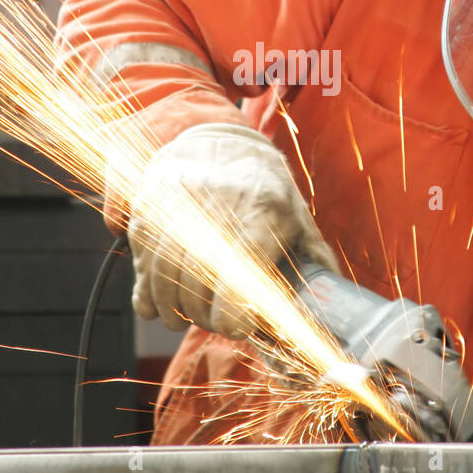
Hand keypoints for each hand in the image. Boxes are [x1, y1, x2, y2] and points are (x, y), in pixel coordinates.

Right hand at [127, 123, 336, 339]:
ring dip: (171, 308)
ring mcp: (177, 204)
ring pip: (163, 273)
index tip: (236, 328)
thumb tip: (330, 306)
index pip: (239, 275)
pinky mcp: (149, 207)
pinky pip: (141, 260)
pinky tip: (157, 306)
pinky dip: (146, 291)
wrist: (219, 143)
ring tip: (182, 319)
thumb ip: (313, 260)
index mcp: (261, 211)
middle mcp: (215, 205)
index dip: (233, 313)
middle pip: (197, 280)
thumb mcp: (296, 217)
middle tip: (211, 323)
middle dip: (202, 314)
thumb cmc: (265, 189)